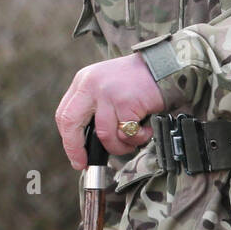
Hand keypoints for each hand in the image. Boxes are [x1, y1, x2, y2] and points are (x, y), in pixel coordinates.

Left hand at [56, 53, 164, 168]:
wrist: (166, 66)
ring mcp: (108, 93)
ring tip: (133, 141)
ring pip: (104, 135)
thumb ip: (93, 106)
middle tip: (85, 163)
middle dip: (76, 149)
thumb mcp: (106, 85)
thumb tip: (86, 143)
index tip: (77, 157)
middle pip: (70, 123)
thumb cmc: (138, 80)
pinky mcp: (126, 102)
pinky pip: (126, 134)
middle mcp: (91, 85)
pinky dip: (138, 138)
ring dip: (119, 146)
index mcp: (84, 80)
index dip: (68, 140)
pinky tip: (145, 130)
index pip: (64, 114)